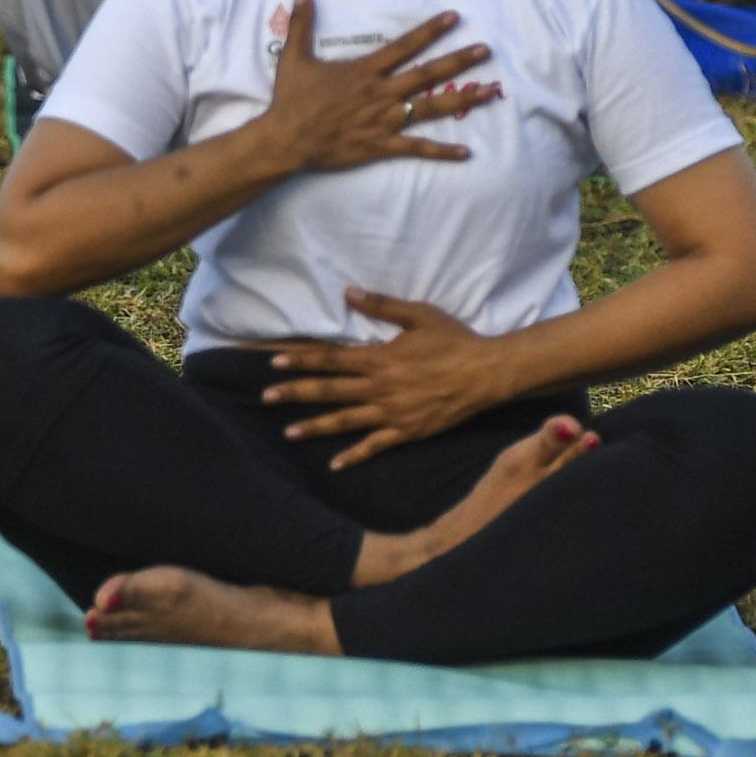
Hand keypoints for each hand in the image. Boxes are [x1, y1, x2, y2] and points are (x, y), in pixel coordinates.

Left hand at [257, 292, 523, 464]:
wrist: (488, 374)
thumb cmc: (453, 341)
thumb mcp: (418, 315)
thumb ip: (381, 305)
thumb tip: (347, 292)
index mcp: (379, 359)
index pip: (331, 360)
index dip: (302, 360)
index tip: (274, 363)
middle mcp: (380, 388)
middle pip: (330, 391)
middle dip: (296, 393)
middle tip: (267, 398)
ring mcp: (393, 413)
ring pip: (346, 421)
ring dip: (315, 427)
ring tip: (288, 433)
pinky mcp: (408, 432)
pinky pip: (376, 446)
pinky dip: (354, 455)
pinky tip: (334, 464)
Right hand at [261, 0, 499, 174]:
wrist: (286, 139)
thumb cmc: (291, 99)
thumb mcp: (293, 57)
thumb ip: (301, 23)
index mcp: (365, 71)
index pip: (405, 46)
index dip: (430, 30)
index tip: (455, 17)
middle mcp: (381, 93)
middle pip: (428, 74)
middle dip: (459, 61)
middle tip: (486, 50)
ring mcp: (385, 120)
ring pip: (431, 108)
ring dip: (461, 98)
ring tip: (489, 91)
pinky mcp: (382, 145)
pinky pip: (417, 148)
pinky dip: (442, 152)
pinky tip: (466, 153)